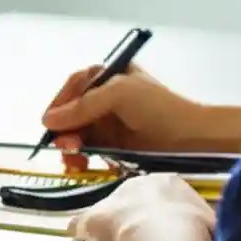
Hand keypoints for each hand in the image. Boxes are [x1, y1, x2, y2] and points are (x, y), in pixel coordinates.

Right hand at [41, 64, 204, 153]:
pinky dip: (82, 157)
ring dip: (71, 147)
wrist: (192, 138)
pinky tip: (82, 164)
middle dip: (64, 130)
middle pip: (71, 113)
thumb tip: (48, 121)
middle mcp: (105, 97)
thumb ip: (82, 106)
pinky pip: (88, 150)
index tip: (49, 125)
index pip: (72, 88)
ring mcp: (109, 122)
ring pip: (77, 133)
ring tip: (76, 160)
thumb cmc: (157, 108)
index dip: (59, 105)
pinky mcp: (114, 145)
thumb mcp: (118, 95)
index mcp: (107, 76)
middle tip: (66, 148)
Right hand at [69, 174, 214, 240]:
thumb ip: (82, 223)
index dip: (127, 214)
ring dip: (178, 235)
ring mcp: (198, 206)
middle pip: (162, 205)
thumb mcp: (90, 224)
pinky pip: (204, 238)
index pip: (135, 194)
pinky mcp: (218, 230)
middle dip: (154, 223)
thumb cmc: (122, 228)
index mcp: (145, 180)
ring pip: (185, 220)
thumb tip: (71, 226)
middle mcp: (175, 186)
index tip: (123, 233)